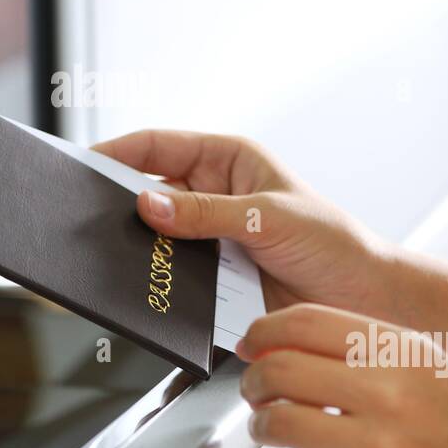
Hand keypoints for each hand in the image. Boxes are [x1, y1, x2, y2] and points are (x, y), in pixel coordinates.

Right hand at [92, 130, 394, 315]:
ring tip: (109, 252)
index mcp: (228, 160)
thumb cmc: (334, 244)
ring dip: (136, 245)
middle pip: (148, 190)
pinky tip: (141, 285)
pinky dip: (153, 279)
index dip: (118, 151)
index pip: (159, 145)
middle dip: (118, 201)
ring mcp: (209, 237)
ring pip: (155, 235)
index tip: (84, 163)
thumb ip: (206, 213)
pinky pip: (170, 274)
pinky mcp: (210, 278)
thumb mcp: (269, 217)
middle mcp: (214, 195)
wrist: (363, 302)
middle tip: (87, 213)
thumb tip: (149, 203)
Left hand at [238, 302, 447, 447]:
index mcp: (403, 351)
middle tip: (254, 391)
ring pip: (283, 424)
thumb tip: (289, 342)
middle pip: (283, 368)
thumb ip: (365, 353)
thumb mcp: (429, 369)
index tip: (251, 343)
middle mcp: (393, 392)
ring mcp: (385, 447)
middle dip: (254, 381)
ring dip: (263, 428)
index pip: (306, 321)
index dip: (263, 330)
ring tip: (269, 430)